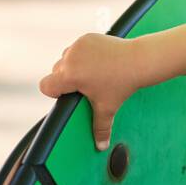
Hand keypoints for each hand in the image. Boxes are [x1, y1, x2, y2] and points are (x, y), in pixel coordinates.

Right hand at [38, 32, 143, 149]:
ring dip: (74, 66)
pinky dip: (83, 54)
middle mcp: (70, 58)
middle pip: (56, 72)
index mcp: (70, 75)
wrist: (139, 60)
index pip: (46, 86)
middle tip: (87, 86)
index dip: (55, 93)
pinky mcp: (87, 37)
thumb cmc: (122, 85)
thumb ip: (100, 127)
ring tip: (94, 73)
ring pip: (65, 58)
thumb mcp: (108, 108)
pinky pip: (77, 48)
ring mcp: (78, 45)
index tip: (70, 94)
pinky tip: (99, 62)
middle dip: (67, 79)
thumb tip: (100, 147)